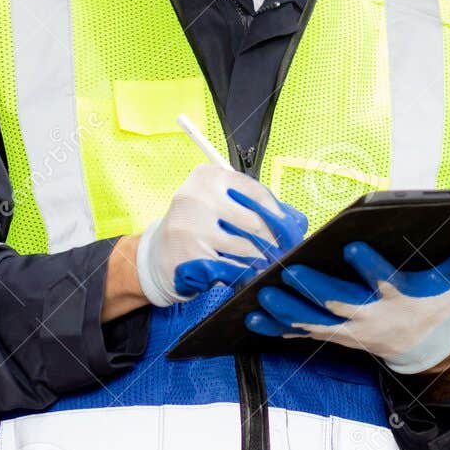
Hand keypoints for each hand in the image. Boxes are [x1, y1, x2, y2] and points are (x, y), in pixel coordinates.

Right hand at [135, 163, 306, 306]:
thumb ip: (247, 204)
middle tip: (281, 251)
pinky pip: (230, 267)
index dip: (277, 213)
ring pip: (245, 247)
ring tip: (264, 262)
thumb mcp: (216, 204)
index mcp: (208, 176)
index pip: (256, 192)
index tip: (288, 228)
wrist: (156, 255)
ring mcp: (191, 226)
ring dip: (260, 259)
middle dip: (273, 241)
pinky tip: (243, 272)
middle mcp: (197, 196)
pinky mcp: (189, 254)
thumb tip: (294, 221)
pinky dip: (242, 272)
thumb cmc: (196, 226)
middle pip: (254, 222)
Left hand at [244, 238, 449, 373]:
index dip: (370, 268)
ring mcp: (351, 330)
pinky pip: (304, 332)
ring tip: (262, 295)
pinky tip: (252, 318)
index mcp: (401, 299)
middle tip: (288, 273)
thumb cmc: (440, 306)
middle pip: (339, 304)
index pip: (385, 282)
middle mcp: (372, 317)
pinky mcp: (337, 336)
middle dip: (313, 289)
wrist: (427, 350)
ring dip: (287, 309)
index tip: (353, 247)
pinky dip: (278, 327)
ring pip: (315, 321)